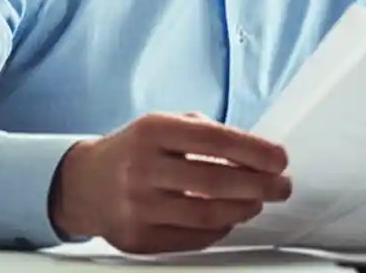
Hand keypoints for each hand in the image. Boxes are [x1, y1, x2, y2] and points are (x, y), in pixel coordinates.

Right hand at [49, 112, 290, 253]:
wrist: (84, 184)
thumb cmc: (134, 151)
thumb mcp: (162, 126)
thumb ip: (204, 133)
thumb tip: (254, 152)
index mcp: (152, 132)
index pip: (214, 139)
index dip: (253, 150)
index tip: (280, 159)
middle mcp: (142, 168)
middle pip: (215, 180)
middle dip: (259, 184)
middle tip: (281, 185)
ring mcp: (138, 206)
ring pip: (207, 214)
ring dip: (244, 209)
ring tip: (258, 202)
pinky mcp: (138, 238)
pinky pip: (192, 237)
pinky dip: (220, 228)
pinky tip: (230, 217)